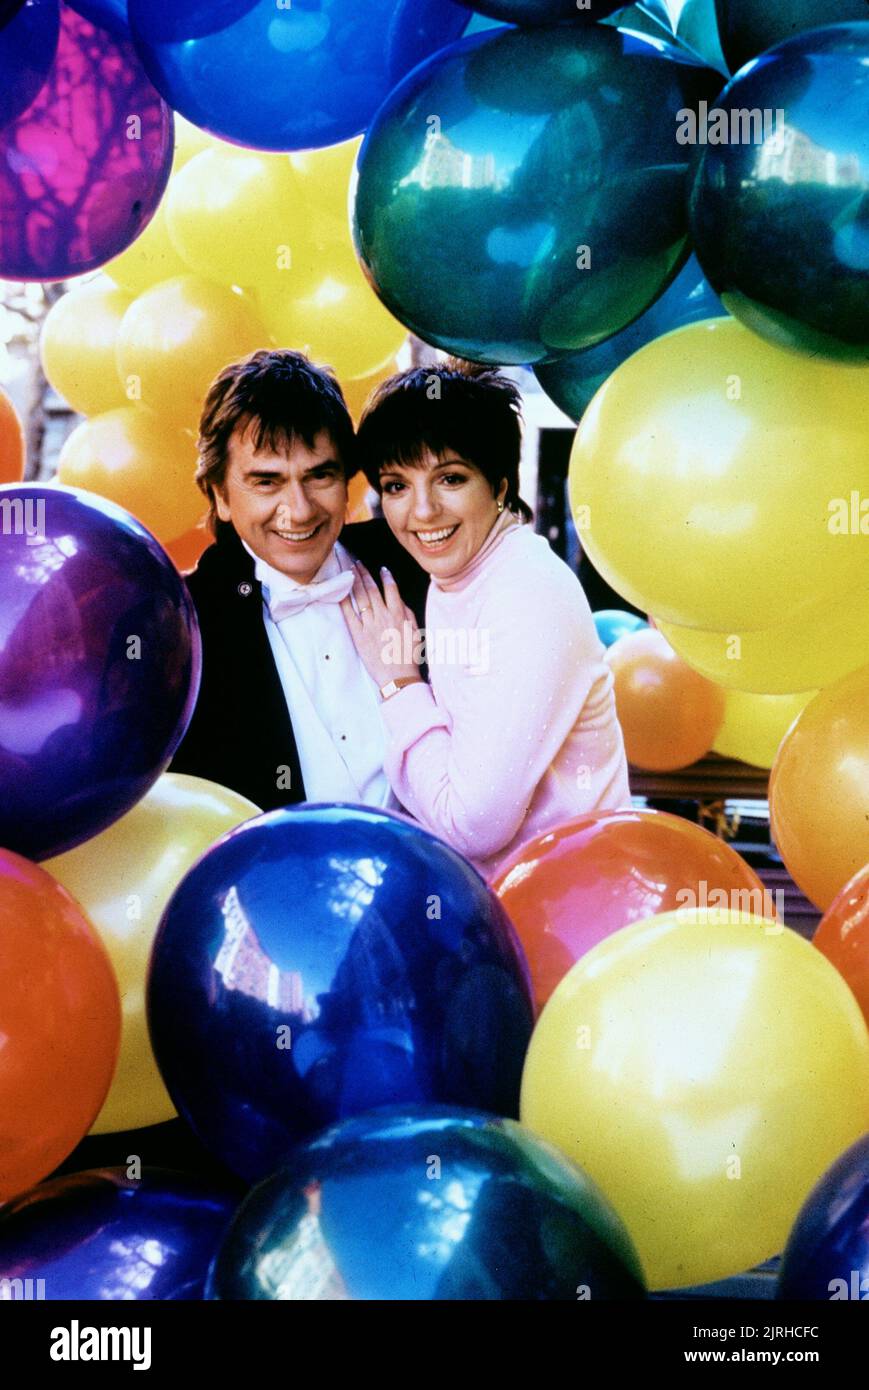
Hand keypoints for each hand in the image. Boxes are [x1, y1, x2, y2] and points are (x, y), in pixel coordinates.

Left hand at [340, 562, 422, 690]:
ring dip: (355, 581)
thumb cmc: (409, 657)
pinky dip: (345, 601)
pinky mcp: (358, 635)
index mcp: (398, 615)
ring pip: (361, 598)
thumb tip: (399, 600)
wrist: (398, 677)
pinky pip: (349, 614)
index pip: (391, 589)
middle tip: (358, 563)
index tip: (382, 569)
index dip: (386, 577)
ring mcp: (369, 625)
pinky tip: (341, 591)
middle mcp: (383, 616)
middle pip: (372, 589)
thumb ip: (408, 613)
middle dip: (365, 574)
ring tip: (350, 570)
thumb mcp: (415, 632)